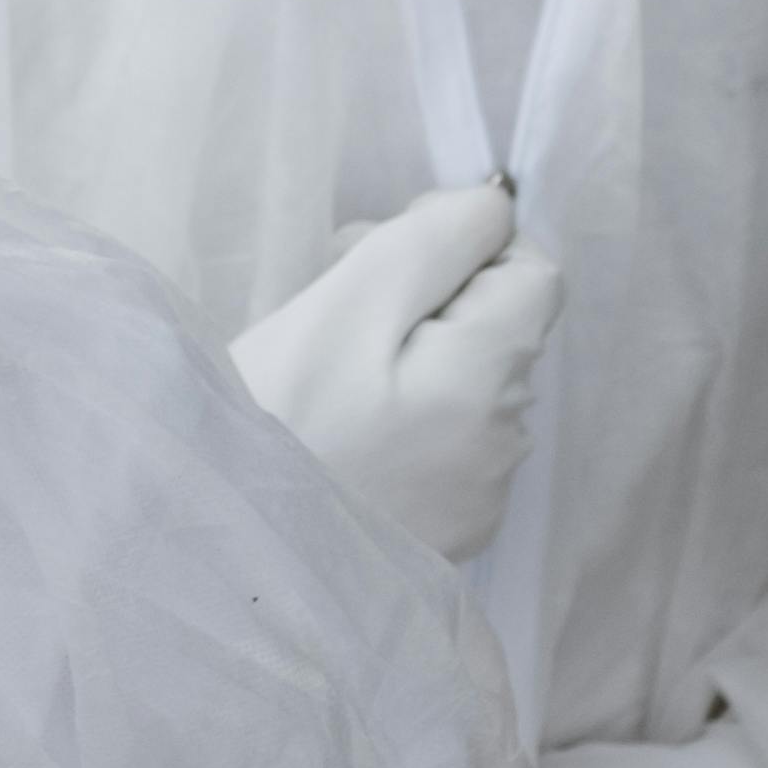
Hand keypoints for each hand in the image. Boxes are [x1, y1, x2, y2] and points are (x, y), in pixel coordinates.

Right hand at [232, 178, 562, 563]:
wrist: (230, 560)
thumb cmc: (274, 420)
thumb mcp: (343, 307)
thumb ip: (433, 243)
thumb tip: (497, 207)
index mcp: (491, 379)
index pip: (537, 273)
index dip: (471, 241)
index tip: (388, 247)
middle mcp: (506, 441)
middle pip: (498, 325)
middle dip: (430, 291)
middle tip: (333, 292)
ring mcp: (480, 494)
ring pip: (469, 381)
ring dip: (415, 350)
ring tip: (326, 363)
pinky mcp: (447, 529)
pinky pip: (448, 439)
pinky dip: (406, 413)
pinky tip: (340, 424)